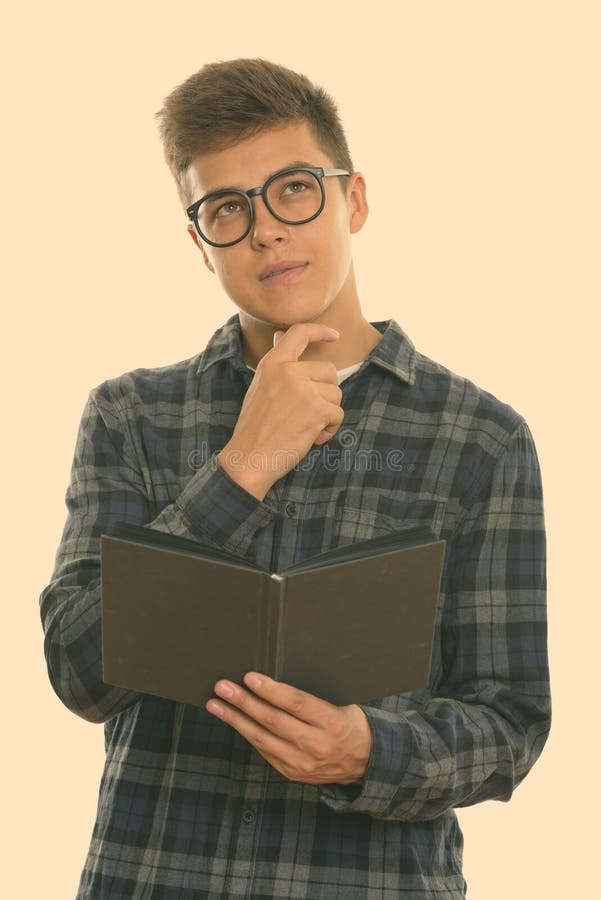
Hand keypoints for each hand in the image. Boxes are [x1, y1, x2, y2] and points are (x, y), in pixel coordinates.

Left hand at [206, 672, 371, 784]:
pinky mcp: (292, 773)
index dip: (270, 690)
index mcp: (331, 723)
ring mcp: (302, 763)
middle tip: (222, 687)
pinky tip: (234, 721)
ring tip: (216, 704)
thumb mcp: (341, 705)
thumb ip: (310, 700)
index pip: (295, 703)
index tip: (248, 677)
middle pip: (273, 721)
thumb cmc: (350, 725)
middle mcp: (316, 745)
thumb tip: (272, 683)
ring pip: (261, 738)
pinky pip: (264, 750)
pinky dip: (247, 734)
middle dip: (243, 702)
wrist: (365, 763)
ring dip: (235, 720)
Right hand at [217, 323, 344, 499]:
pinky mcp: (317, 409)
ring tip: (307, 427)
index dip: (320, 331)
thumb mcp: (260, 386)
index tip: (334, 335)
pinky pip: (338, 414)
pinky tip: (313, 437)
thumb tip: (281, 335)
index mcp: (273, 363)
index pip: (300, 333)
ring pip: (336, 394)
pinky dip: (330, 429)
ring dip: (328, 413)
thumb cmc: (254, 426)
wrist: (249, 457)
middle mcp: (289, 371)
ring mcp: (304, 389)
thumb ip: (276, 362)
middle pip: (329, 371)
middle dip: (325, 393)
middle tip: (308, 413)